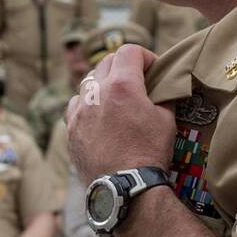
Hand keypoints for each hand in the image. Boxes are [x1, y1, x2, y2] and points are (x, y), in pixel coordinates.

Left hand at [65, 44, 173, 184]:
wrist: (124, 185)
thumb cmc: (149, 152)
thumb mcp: (166, 119)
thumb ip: (162, 95)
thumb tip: (163, 87)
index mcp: (122, 85)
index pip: (129, 51)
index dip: (144, 56)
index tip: (152, 69)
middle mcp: (95, 93)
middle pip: (105, 62)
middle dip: (123, 66)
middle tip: (136, 80)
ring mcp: (79, 111)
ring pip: (87, 83)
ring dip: (102, 84)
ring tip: (115, 99)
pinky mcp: (70, 128)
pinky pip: (75, 105)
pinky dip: (86, 104)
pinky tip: (98, 116)